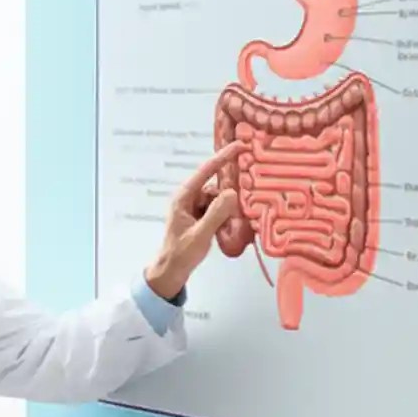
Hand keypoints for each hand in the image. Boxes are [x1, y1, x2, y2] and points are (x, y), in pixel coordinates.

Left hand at [145, 140, 242, 298]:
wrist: (171, 271)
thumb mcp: (200, 234)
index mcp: (183, 197)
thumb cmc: (181, 253)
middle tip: (246, 199)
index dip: (223, 157)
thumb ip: (216, 214)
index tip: (240, 145)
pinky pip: (218, 210)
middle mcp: (189, 198)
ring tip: (233, 224)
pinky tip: (229, 228)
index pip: (205, 171)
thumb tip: (231, 193)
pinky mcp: (201, 217)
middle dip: (230, 193)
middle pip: (215, 186)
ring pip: (219, 199)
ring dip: (228, 209)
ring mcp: (195, 207)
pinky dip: (226, 217)